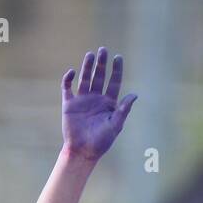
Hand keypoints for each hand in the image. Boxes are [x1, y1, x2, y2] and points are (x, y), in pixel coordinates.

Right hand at [61, 47, 136, 162]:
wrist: (82, 152)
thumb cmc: (101, 142)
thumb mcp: (115, 125)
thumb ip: (124, 109)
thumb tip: (135, 94)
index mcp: (108, 103)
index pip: (114, 82)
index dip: (116, 70)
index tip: (118, 58)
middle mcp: (96, 98)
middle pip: (99, 76)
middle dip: (101, 64)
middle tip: (103, 50)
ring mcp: (82, 100)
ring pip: (85, 78)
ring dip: (87, 67)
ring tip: (90, 55)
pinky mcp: (69, 104)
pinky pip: (67, 88)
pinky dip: (68, 79)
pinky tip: (72, 72)